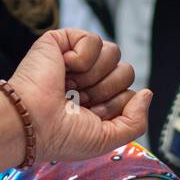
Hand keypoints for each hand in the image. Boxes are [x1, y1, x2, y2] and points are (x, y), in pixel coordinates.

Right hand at [7, 28, 151, 163]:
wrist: (32, 123)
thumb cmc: (62, 136)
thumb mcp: (108, 139)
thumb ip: (137, 121)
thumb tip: (147, 92)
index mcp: (96, 103)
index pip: (128, 94)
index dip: (115, 106)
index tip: (90, 116)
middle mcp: (88, 80)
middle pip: (125, 72)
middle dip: (106, 90)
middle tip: (79, 100)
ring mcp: (76, 60)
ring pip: (114, 53)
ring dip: (94, 75)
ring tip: (70, 85)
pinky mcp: (63, 42)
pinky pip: (94, 40)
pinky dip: (81, 58)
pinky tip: (64, 69)